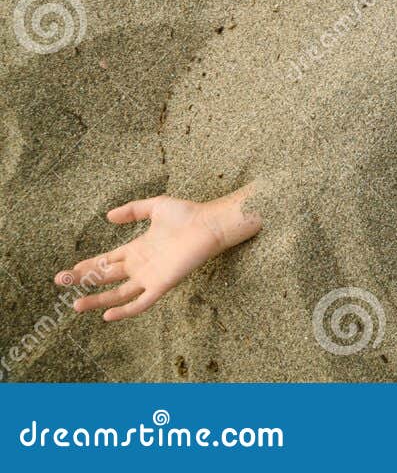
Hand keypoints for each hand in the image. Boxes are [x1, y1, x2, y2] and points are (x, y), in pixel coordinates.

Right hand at [55, 189, 259, 322]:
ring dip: (98, 300)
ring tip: (76, 305)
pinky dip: (126, 311)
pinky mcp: (162, 284)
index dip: (87, 265)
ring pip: (118, 294)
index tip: (68, 270)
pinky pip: (142, 303)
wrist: (211, 223)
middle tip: (61, 282)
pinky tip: (108, 315)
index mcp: (137, 249)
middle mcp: (141, 265)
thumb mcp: (155, 206)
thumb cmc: (188, 214)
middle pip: (106, 277)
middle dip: (83, 280)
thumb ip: (132, 210)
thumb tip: (108, 216)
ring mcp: (150, 276)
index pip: (106, 261)